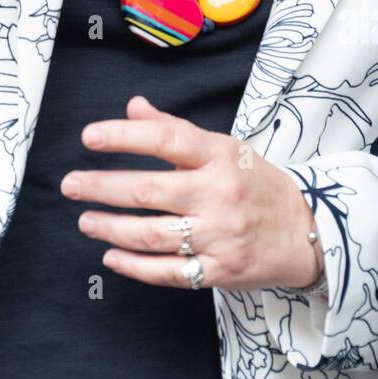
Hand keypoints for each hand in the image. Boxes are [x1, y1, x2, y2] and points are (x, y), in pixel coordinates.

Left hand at [61, 95, 324, 291]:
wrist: (307, 231)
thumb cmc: (255, 182)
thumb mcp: (223, 146)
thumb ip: (175, 129)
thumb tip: (133, 107)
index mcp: (219, 155)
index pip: (166, 138)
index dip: (124, 136)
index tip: (89, 137)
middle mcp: (218, 194)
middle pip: (149, 190)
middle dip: (102, 187)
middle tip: (70, 184)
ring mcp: (220, 235)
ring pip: (153, 233)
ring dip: (111, 227)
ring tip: (85, 219)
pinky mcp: (220, 271)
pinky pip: (169, 272)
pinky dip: (135, 266)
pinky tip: (111, 255)